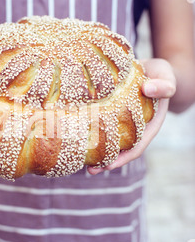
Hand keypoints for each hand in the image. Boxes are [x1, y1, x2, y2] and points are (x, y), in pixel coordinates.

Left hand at [87, 58, 175, 174]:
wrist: (151, 70)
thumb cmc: (159, 75)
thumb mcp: (166, 77)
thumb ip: (163, 86)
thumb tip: (148, 89)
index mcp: (148, 126)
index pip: (136, 147)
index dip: (123, 157)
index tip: (109, 165)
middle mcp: (134, 129)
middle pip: (119, 149)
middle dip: (105, 161)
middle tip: (89, 170)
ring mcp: (121, 124)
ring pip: (108, 140)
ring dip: (95, 151)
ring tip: (79, 160)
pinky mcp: (109, 114)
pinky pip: (100, 126)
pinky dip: (91, 132)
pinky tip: (76, 135)